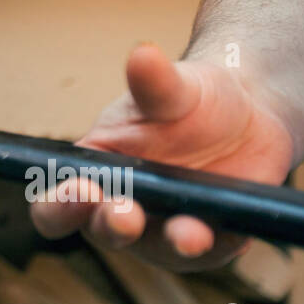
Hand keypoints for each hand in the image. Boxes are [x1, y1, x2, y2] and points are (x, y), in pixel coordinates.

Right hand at [30, 43, 295, 270]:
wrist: (247, 112)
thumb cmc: (189, 100)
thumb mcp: (173, 88)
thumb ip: (154, 81)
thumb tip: (142, 53)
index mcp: (94, 176)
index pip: (55, 206)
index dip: (59, 207)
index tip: (80, 190)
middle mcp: (123, 211)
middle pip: (104, 234)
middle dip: (112, 226)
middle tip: (125, 214)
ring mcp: (166, 230)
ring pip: (163, 250)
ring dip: (173, 244)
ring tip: (189, 233)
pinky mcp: (214, 239)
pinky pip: (216, 250)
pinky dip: (222, 242)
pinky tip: (231, 229)